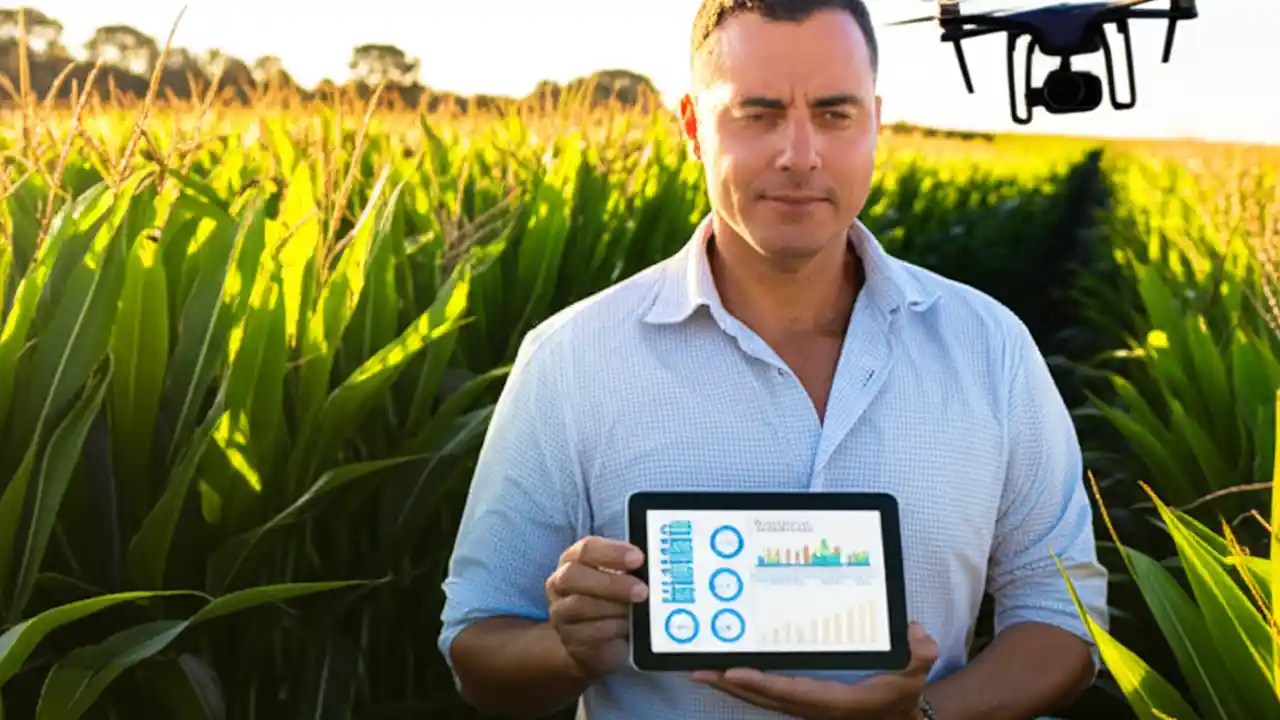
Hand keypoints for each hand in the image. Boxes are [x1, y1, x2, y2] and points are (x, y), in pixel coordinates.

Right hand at [545, 536, 647, 682]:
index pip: (586, 549)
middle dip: (611, 583)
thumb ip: (630, 568)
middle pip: (574, 576)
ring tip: (637, 611)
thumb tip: (654, 565)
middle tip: (642, 591)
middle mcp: (561, 583)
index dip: (612, 553)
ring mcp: (561, 613)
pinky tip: (628, 627)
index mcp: (574, 559)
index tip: (638, 558)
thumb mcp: (619, 577)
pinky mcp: (570, 639)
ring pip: (581, 606)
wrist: (595, 638)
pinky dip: (613, 628)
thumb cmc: (611, 597)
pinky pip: (590, 633)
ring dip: (614, 608)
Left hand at [690, 621, 939, 719]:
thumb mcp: (915, 671)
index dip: (760, 683)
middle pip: (762, 697)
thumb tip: (913, 632)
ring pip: (759, 698)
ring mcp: (802, 707)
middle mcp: (812, 707)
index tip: (732, 672)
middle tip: (698, 670)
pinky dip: (744, 685)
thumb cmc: (900, 694)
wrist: (897, 718)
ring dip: (730, 686)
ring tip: (701, 670)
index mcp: (834, 702)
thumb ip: (918, 651)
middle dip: (730, 685)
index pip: (789, 691)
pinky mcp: (799, 702)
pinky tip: (725, 673)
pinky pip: (765, 694)